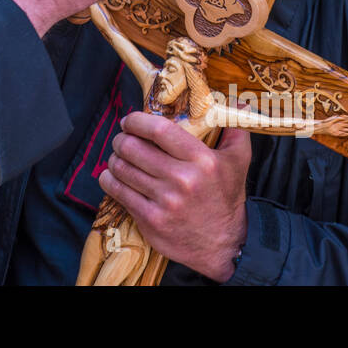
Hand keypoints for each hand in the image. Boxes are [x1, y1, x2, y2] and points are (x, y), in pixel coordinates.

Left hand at [97, 112, 250, 281]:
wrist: (225, 246)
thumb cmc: (227, 198)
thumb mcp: (238, 161)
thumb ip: (234, 128)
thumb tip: (235, 102)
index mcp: (201, 160)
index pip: (158, 130)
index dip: (136, 121)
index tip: (130, 120)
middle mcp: (182, 179)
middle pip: (133, 147)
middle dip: (121, 139)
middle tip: (122, 139)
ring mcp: (164, 201)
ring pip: (121, 168)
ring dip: (114, 159)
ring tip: (119, 157)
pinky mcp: (150, 220)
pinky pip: (117, 192)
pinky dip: (109, 180)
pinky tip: (112, 176)